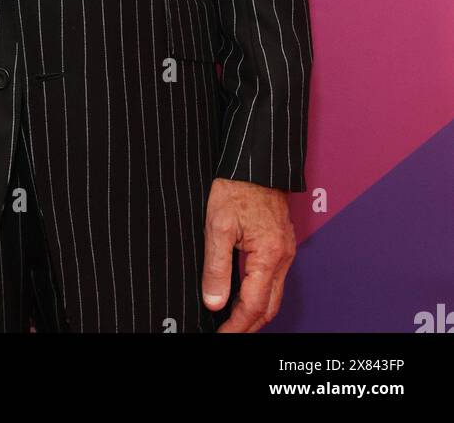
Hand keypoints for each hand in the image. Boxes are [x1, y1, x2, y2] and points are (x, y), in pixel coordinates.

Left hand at [202, 177, 295, 332]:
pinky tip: (244, 295)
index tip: (220, 336)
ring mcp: (284, 250)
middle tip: (226, 334)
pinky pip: (274, 279)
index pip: (254, 306)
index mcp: (268, 255)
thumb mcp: (217, 225)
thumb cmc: (237, 187)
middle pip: (269, 307)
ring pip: (274, 295)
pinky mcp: (281, 244)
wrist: (254, 162)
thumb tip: (214, 302)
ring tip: (232, 321)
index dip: (236, 326)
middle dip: (248, 326)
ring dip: (255, 312)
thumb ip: (216, 267)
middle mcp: (282, 257)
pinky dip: (260, 295)